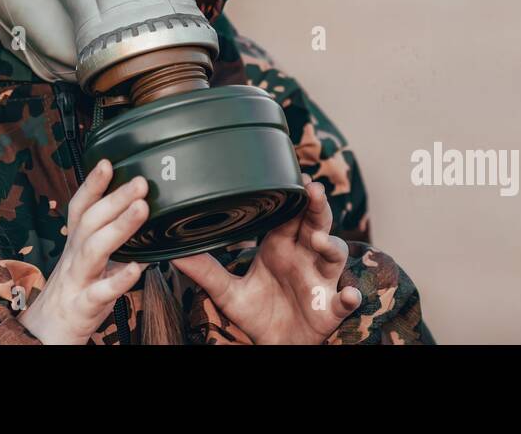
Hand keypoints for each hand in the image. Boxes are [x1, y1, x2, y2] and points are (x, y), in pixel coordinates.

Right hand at [19, 159, 147, 343]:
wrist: (42, 337)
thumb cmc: (70, 297)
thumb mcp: (85, 264)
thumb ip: (106, 241)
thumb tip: (136, 216)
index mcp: (74, 246)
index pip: (81, 208)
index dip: (92, 184)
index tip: (108, 161)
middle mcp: (73, 259)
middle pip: (90, 222)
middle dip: (115, 198)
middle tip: (142, 182)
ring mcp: (76, 282)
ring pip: (94, 250)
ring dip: (119, 227)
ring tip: (143, 209)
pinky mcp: (82, 308)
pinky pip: (100, 293)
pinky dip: (119, 280)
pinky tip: (138, 268)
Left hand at [172, 175, 360, 343]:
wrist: (276, 344)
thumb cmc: (257, 313)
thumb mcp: (227, 292)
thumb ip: (204, 270)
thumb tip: (171, 252)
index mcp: (281, 245)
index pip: (290, 213)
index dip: (294, 195)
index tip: (294, 177)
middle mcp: (304, 256)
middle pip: (317, 223)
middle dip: (317, 206)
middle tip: (312, 189)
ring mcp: (320, 279)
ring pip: (334, 254)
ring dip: (330, 245)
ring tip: (320, 240)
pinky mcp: (330, 307)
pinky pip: (344, 299)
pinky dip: (348, 296)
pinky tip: (347, 295)